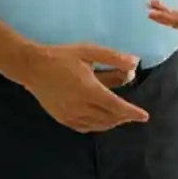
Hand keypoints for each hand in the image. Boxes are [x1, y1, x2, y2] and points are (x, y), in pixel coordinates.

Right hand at [16, 42, 148, 132]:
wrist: (32, 67)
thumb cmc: (62, 56)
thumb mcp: (89, 51)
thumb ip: (113, 58)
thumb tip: (135, 62)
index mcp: (89, 89)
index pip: (116, 106)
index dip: (132, 112)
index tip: (144, 116)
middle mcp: (80, 106)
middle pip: (109, 118)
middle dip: (124, 118)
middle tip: (133, 114)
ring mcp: (70, 115)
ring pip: (97, 125)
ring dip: (112, 123)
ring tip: (121, 117)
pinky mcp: (62, 118)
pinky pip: (84, 127)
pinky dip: (97, 126)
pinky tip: (101, 120)